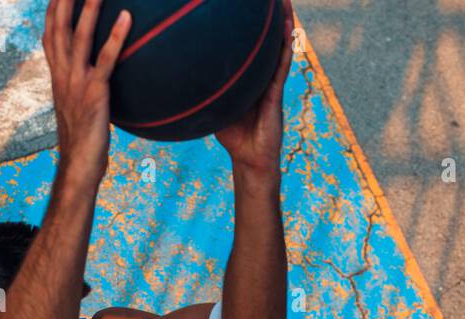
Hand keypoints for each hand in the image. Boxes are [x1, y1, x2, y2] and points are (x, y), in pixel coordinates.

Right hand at [43, 0, 131, 185]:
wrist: (79, 166)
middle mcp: (62, 76)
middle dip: (63, 1)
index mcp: (57, 78)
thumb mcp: (77, 110)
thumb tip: (94, 82)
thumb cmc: (82, 142)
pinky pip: (106, 60)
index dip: (52, 11)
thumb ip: (81, 90)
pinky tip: (126, 17)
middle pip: (59, 28)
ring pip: (80, 37)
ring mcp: (77, 84)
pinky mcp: (95, 94)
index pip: (50, 36)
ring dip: (89, 8)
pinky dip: (116, 37)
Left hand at [215, 0, 294, 177]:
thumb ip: (201, 93)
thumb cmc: (231, 135)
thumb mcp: (211, 108)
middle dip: (267, 19)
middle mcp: (260, 75)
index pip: (247, 48)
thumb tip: (176, 79)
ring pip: (279, 46)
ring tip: (284, 1)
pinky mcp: (276, 91)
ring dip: (283, 23)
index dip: (247, 29)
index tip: (242, 8)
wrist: (249, 158)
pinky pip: (282, 64)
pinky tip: (288, 27)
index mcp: (246, 78)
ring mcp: (270, 82)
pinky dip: (286, 45)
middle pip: (266, 41)